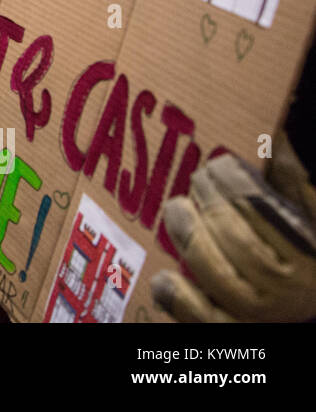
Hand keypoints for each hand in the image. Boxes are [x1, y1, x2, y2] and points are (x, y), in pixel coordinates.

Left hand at [151, 131, 315, 321]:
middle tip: (196, 181)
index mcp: (310, 251)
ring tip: (177, 209)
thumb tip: (277, 138)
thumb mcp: (308, 215)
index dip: (230, 180)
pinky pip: (201, 316)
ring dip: (187, 234)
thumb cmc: (302, 246)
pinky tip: (167, 276)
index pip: (260, 207)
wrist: (303, 300)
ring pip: (216, 273)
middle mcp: (289, 286)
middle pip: (235, 237)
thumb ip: (295, 184)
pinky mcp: (231, 330)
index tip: (218, 166)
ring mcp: (261, 312)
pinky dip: (177, 296)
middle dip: (207, 201)